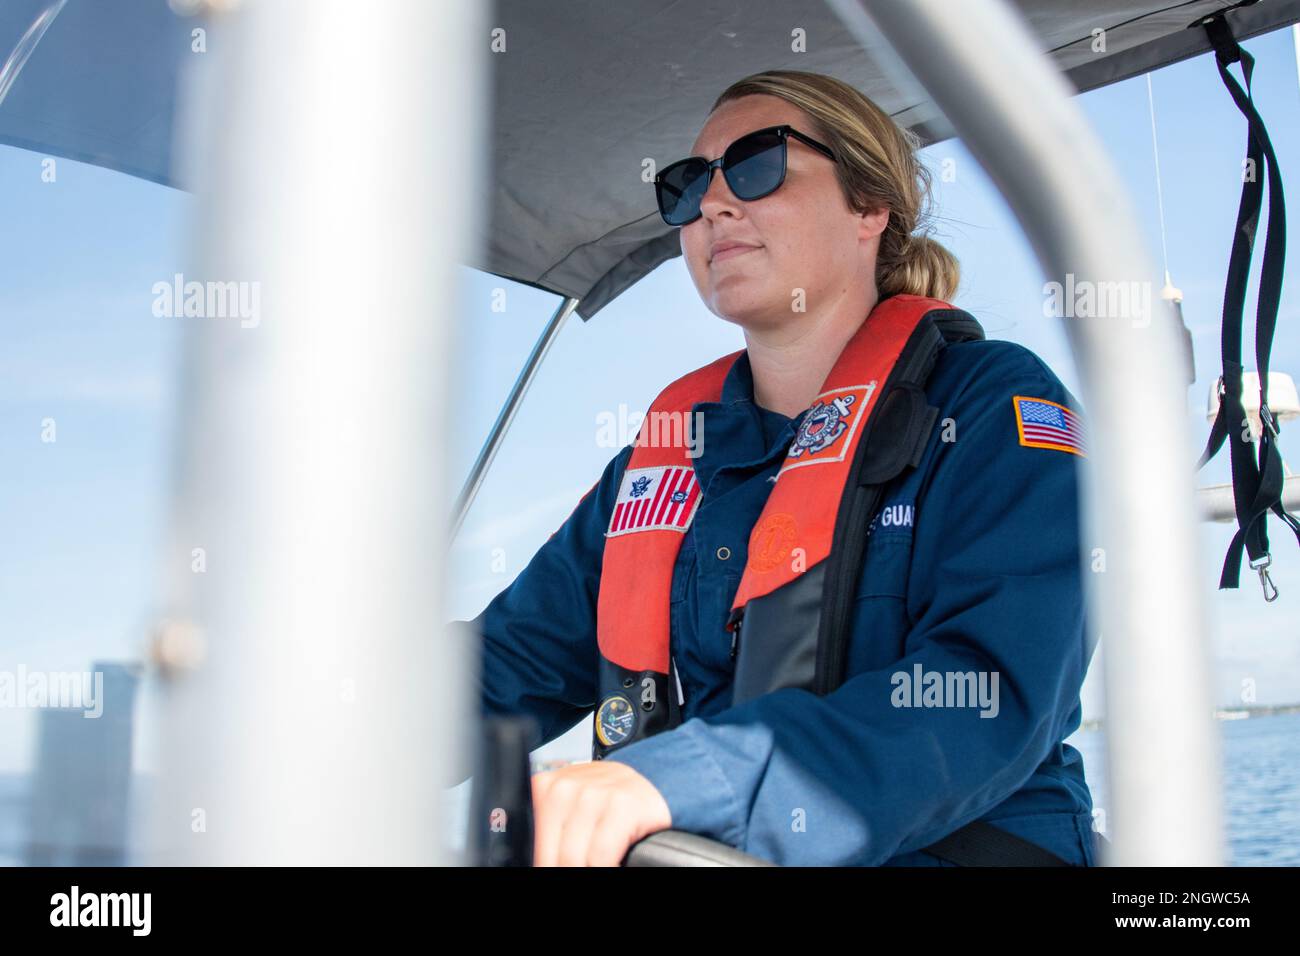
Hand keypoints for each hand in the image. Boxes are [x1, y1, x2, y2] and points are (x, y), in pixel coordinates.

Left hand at [531, 760, 672, 865]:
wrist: (643, 788)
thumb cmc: (602, 806)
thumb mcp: (567, 811)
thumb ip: (545, 832)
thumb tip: (529, 860)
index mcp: (545, 788)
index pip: (531, 843)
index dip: (542, 862)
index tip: (550, 866)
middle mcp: (566, 787)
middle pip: (551, 855)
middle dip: (563, 868)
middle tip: (575, 867)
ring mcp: (594, 793)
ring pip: (574, 858)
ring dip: (584, 869)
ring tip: (591, 866)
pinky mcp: (622, 805)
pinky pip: (601, 855)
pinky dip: (605, 867)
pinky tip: (611, 864)